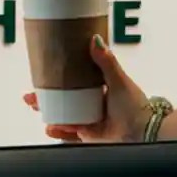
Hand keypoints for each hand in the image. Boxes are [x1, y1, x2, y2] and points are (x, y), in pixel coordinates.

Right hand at [22, 34, 150, 143]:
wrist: (145, 132)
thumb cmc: (136, 106)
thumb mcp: (118, 79)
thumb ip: (106, 61)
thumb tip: (94, 39)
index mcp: (97, 90)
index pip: (72, 84)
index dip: (56, 81)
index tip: (41, 77)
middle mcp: (91, 106)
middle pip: (63, 103)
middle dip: (45, 102)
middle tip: (31, 99)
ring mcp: (90, 122)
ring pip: (64, 120)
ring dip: (50, 118)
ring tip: (43, 115)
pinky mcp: (90, 138)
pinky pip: (70, 137)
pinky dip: (59, 133)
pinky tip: (50, 129)